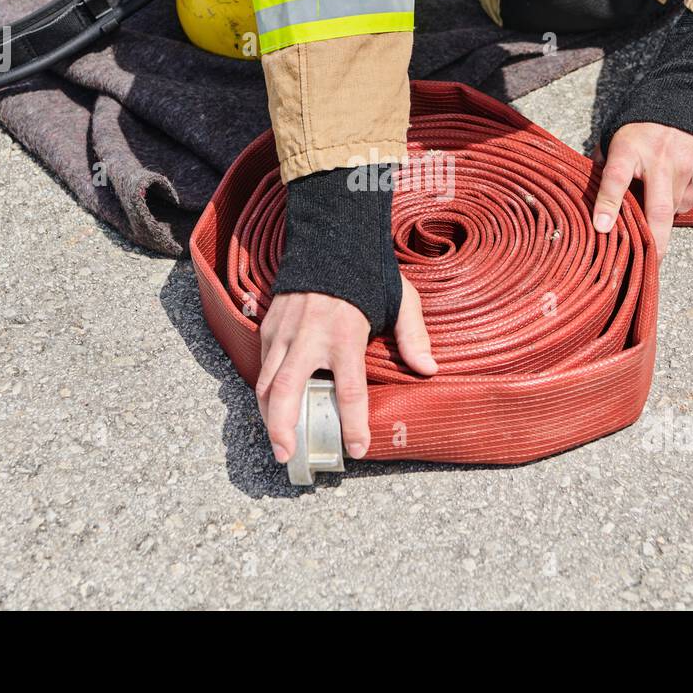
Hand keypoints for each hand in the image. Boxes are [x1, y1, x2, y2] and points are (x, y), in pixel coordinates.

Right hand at [256, 277, 436, 464]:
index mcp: (345, 335)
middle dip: (284, 428)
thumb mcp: (400, 299)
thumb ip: (413, 335)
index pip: (349, 390)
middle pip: (289, 392)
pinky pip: (263, 366)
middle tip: (287, 455)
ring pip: (267, 382)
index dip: (353, 424)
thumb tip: (428, 369)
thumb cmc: (367, 272)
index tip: (356, 449)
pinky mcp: (269, 326)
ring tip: (277, 442)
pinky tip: (272, 409)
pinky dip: (265, 391)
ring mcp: (284, 332)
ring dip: (269, 416)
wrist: (329, 236)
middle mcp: (309, 338)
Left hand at [592, 122, 692, 258]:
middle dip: (654, 243)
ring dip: (662, 217)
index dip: (607, 205)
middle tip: (649, 266)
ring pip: (674, 209)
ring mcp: (686, 165)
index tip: (602, 228)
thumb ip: (604, 165)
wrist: (687, 96)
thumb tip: (589, 198)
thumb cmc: (641, 123)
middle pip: (657, 210)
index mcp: (629, 149)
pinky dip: (680, 204)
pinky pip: (690, 201)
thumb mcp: (615, 136)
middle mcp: (659, 159)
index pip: (615, 180)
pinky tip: (672, 187)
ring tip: (653, 202)